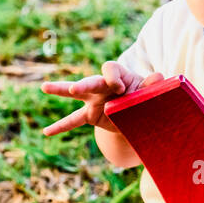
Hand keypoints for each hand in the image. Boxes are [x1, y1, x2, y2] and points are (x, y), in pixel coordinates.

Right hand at [40, 62, 164, 136]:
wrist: (141, 115)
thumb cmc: (145, 97)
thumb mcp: (150, 92)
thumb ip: (152, 85)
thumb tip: (159, 77)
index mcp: (118, 75)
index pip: (111, 70)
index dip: (113, 78)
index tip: (119, 88)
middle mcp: (103, 85)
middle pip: (91, 81)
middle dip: (83, 85)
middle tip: (74, 88)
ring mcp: (93, 99)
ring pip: (75, 93)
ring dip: (60, 90)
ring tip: (45, 86)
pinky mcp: (89, 114)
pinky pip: (73, 121)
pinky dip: (60, 126)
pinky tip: (46, 132)